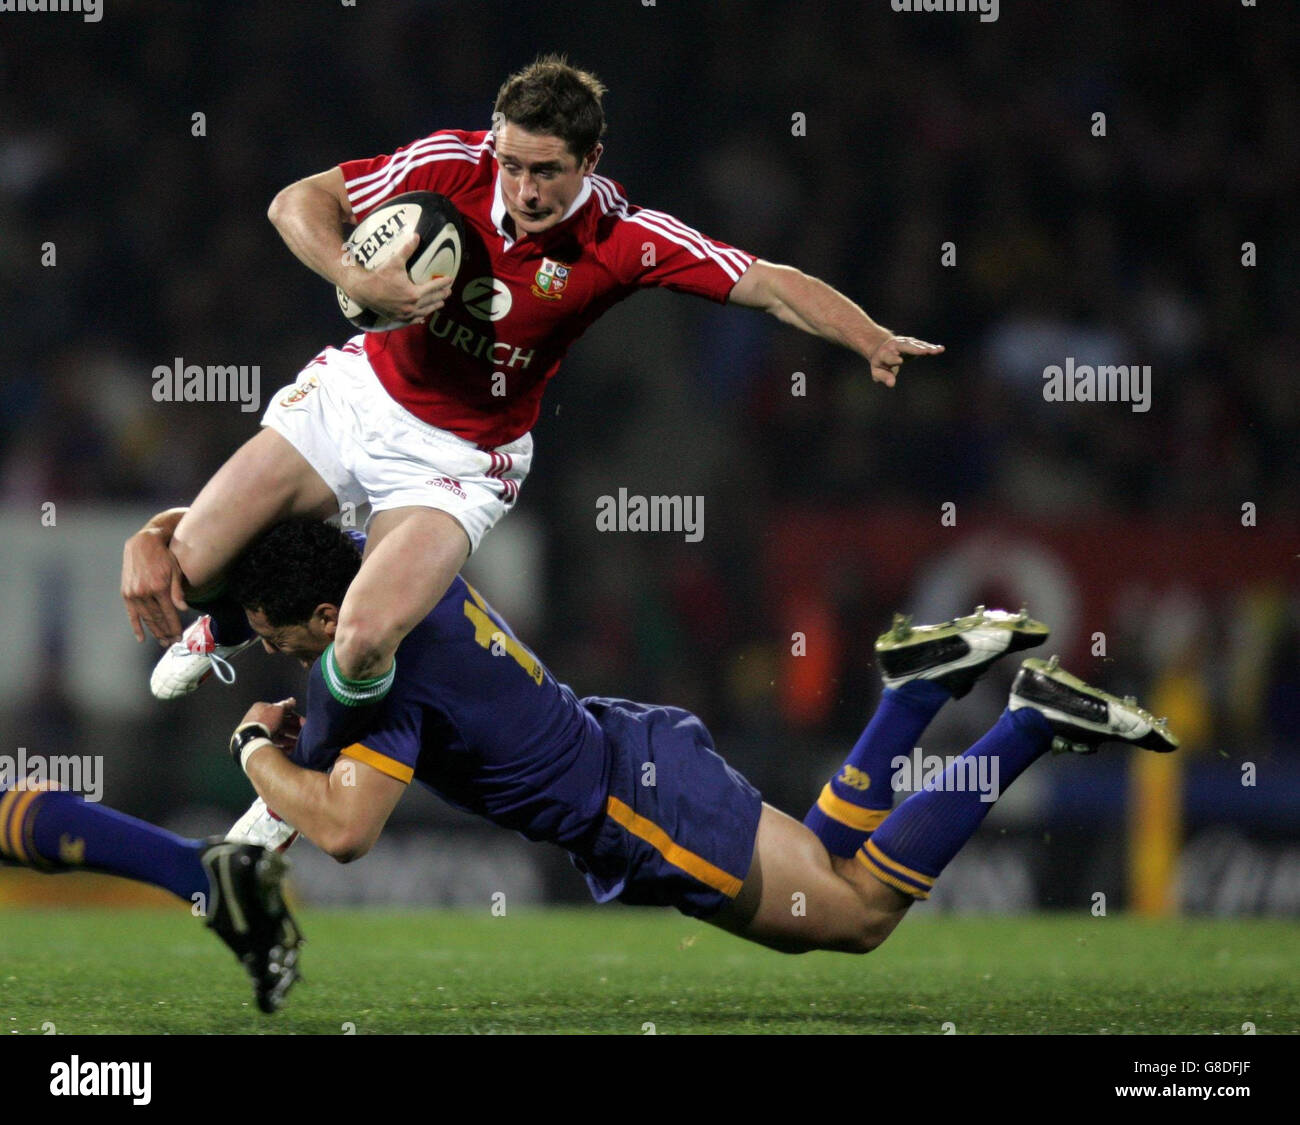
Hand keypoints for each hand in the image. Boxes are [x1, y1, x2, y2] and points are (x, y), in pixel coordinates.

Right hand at [122, 526, 187, 643]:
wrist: (143, 544)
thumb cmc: (164, 557)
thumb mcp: (175, 571)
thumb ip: (178, 592)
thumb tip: (183, 610)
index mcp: (159, 588)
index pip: (169, 613)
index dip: (174, 627)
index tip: (179, 637)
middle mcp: (145, 592)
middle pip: (157, 619)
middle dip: (166, 632)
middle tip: (172, 643)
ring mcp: (134, 594)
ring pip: (146, 618)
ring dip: (154, 631)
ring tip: (162, 641)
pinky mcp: (126, 593)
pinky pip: (131, 614)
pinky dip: (136, 626)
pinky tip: (141, 638)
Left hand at [238, 698, 301, 749]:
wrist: (252, 740)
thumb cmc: (267, 721)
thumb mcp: (279, 710)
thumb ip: (286, 705)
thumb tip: (292, 700)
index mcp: (261, 708)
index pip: (280, 710)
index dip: (293, 716)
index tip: (303, 722)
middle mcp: (259, 719)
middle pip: (279, 723)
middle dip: (292, 728)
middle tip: (303, 733)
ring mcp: (258, 732)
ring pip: (277, 734)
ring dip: (289, 738)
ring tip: (298, 743)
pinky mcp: (258, 743)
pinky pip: (272, 743)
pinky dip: (282, 746)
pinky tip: (290, 749)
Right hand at [339, 232, 452, 323]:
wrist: (362, 290)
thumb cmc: (379, 275)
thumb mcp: (395, 261)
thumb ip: (407, 249)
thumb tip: (416, 236)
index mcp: (414, 294)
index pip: (433, 287)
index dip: (443, 283)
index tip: (450, 279)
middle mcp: (412, 307)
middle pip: (431, 301)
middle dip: (441, 296)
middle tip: (449, 292)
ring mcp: (404, 314)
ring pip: (424, 312)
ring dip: (433, 307)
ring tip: (440, 303)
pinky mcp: (397, 318)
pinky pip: (412, 320)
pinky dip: (419, 318)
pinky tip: (422, 318)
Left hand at [867, 334, 944, 387]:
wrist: (883, 347)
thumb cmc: (881, 364)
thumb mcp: (877, 372)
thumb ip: (884, 377)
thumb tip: (891, 384)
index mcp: (884, 354)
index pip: (889, 356)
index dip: (893, 359)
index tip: (899, 361)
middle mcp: (895, 345)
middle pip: (905, 346)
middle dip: (914, 349)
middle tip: (924, 351)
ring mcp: (905, 342)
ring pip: (916, 345)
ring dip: (927, 348)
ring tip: (937, 351)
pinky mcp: (913, 343)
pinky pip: (923, 345)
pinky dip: (931, 347)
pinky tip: (940, 349)